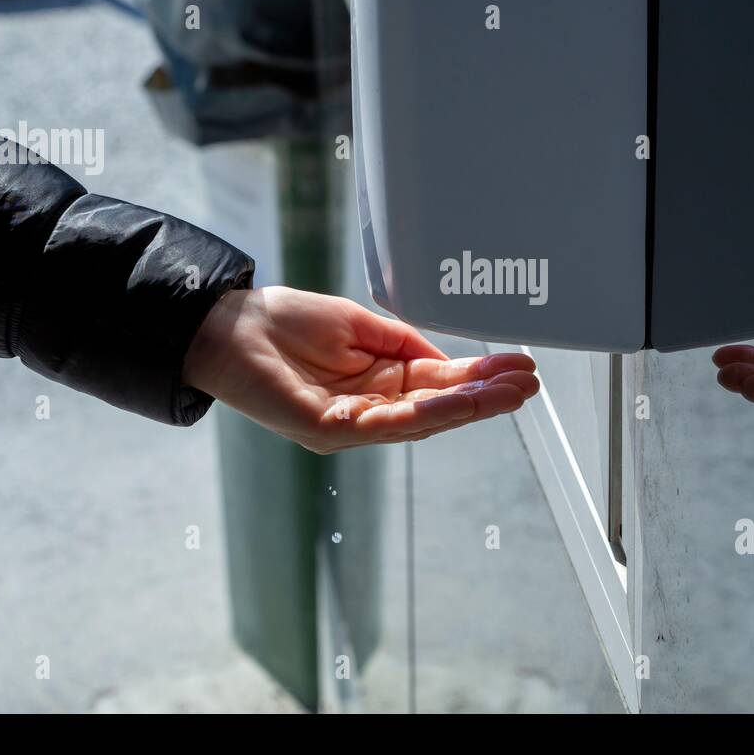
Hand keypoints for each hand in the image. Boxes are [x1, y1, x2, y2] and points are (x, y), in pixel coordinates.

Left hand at [183, 286, 538, 452]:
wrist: (224, 326)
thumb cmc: (282, 324)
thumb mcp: (358, 325)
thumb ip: (402, 343)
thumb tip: (446, 357)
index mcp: (378, 384)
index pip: (438, 385)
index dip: (478, 378)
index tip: (518, 367)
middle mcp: (370, 410)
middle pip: (439, 408)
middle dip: (485, 397)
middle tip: (529, 385)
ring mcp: (350, 425)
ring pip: (421, 421)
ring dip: (467, 408)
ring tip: (509, 393)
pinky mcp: (327, 430)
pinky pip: (385, 424)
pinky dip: (426, 414)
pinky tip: (457, 402)